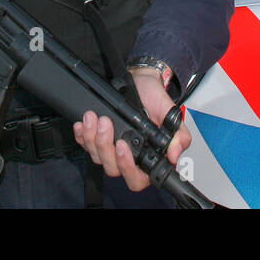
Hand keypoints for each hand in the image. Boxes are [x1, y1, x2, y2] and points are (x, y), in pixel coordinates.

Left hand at [71, 71, 191, 191]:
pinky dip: (82, 135)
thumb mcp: (170, 114)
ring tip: (94, 117)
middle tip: (105, 124)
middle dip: (104, 146)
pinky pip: (85, 144)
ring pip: (97, 157)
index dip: (127, 167)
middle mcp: (128, 156)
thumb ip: (178, 135)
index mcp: (147, 157)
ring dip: (92, 138)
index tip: (122, 146)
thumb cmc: (155, 99)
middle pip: (112, 168)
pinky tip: (83, 123)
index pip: (136, 178)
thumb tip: (174, 155)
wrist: (141, 80)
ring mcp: (111, 148)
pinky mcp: (97, 138)